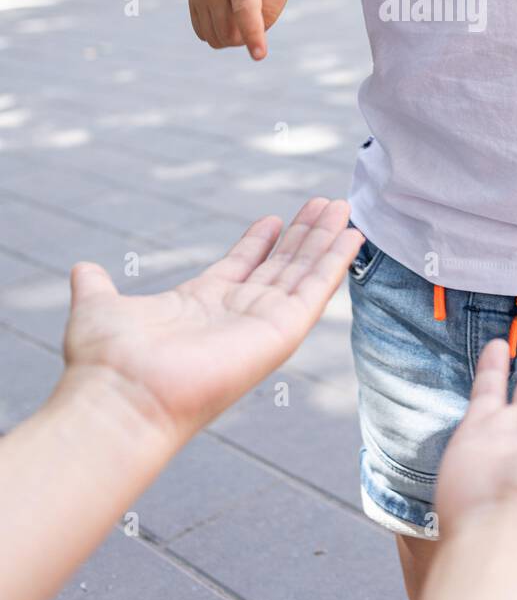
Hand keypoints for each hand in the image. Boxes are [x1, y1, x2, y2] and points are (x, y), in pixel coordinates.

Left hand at [62, 198, 362, 449]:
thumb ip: (97, 287)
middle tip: (326, 203)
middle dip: (304, 235)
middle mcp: (236, 314)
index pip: (242, 266)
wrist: (122, 396)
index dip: (261, 241)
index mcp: (201, 304)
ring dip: (325, 240)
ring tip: (342, 208)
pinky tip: (351, 236)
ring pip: (303, 274)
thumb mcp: (101, 308)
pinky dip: (335, 262)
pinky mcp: (280, 332)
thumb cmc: (108, 362)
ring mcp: (262, 323)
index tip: (278, 216)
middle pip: (280, 267)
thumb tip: (83, 270)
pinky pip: (315, 291)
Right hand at [188, 0, 291, 58]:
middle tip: (258, 14)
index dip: (252, 34)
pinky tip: (229, 13)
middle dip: (249, 36)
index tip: (260, 56)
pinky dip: (221, 33)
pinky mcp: (193, 1)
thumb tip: (246, 37)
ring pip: (217, 40)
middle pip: (232, 35)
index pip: (245, 10)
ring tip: (244, 11)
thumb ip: (269, 12)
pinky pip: (206, 36)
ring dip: (235, 36)